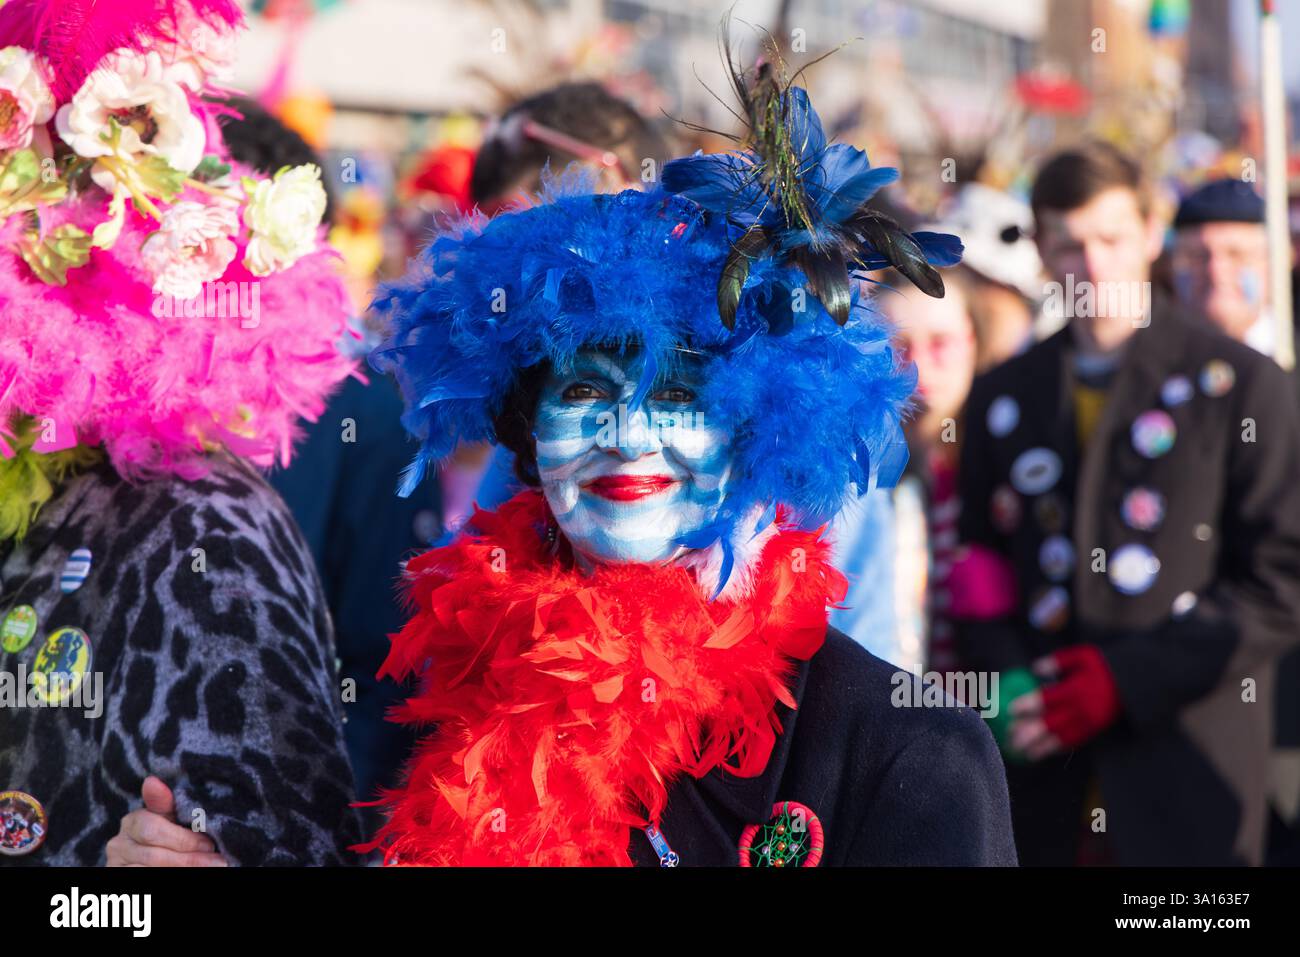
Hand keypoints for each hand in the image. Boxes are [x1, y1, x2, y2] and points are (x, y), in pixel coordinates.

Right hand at [106, 775, 227, 866]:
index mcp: (132, 822)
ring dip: (183, 869)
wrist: (160, 860)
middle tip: (217, 862)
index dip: (184, 839)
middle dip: (188, 858)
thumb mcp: (171, 818)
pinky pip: (145, 880)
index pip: (153, 829)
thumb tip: (151, 780)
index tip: (209, 845)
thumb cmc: (171, 835)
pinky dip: (170, 876)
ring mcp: (116, 865)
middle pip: (154, 854)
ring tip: (211, 867)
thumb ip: (165, 803)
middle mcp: (118, 843)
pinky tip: (189, 874)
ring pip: (150, 869)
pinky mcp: (119, 878)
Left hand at [1007, 645, 1120, 759]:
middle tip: (1010, 736)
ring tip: (1020, 751)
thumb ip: (1058, 661)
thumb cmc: (1102, 667)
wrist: (1134, 684)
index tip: (1011, 710)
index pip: (1048, 699)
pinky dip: (1056, 749)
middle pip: (1051, 723)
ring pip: (1061, 738)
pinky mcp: (1094, 731)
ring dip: (1040, 746)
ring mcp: (1089, 723)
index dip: (1029, 705)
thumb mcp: (1083, 656)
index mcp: (1076, 689)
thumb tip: (1035, 668)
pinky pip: (1073, 743)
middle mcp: (1082, 709)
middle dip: (1029, 732)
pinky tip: (1041, 752)